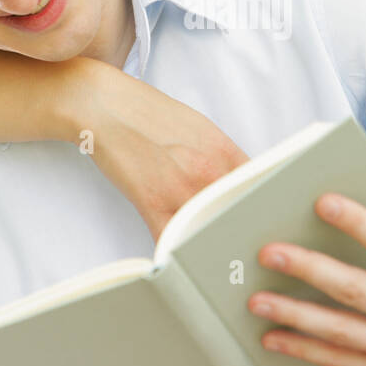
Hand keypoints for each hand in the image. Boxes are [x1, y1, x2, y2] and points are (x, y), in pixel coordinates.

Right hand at [73, 62, 249, 240]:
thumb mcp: (200, 128)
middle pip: (237, 216)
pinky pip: (172, 241)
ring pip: (207, 232)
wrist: (107, 106)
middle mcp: (210, 171)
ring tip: (210, 259)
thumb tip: (236, 184)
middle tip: (236, 247)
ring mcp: (182, 189)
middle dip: (237, 232)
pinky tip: (178, 257)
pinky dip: (175, 252)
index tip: (254, 223)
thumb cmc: (149, 114)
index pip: (258, 191)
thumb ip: (222, 158)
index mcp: (224, 151)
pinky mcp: (152, 204)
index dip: (256, 210)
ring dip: (208, 246)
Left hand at [248, 184, 365, 365]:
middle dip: (308, 270)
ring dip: (296, 318)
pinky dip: (309, 353)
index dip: (358, 222)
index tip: (322, 202)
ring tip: (257, 302)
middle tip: (268, 253)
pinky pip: (347, 364)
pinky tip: (276, 339)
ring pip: (344, 334)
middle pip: (358, 292)